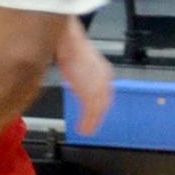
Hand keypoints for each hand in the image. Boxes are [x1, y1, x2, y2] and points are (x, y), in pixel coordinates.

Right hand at [56, 22, 112, 136]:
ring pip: (98, 110)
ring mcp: (99, 87)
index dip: (100, 104)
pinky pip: (91, 113)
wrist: (68, 42)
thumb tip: (74, 77)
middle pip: (104, 103)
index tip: (95, 113)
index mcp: (103, 71)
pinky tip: (82, 129)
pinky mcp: (91, 94)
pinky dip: (87, 123)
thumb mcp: (78, 60)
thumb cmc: (69, 46)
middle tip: (91, 126)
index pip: (105, 92)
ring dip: (92, 123)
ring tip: (86, 131)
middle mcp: (104, 80)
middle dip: (98, 116)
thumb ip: (80, 72)